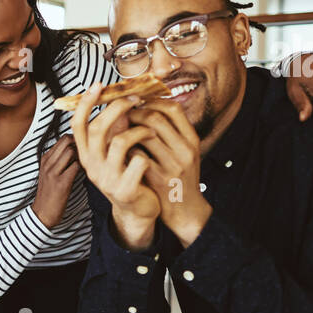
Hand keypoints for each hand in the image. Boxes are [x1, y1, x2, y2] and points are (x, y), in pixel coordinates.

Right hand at [31, 134, 80, 228]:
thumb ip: (59, 160)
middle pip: (67, 141)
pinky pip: (76, 166)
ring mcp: (53, 172)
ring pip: (71, 151)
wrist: (42, 213)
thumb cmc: (49, 194)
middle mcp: (48, 163)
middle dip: (80, 144)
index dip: (76, 140)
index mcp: (45, 159)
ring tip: (86, 165)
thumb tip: (77, 150)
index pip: (62, 139)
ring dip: (82, 156)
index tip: (84, 149)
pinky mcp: (61, 183)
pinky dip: (84, 167)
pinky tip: (86, 174)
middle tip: (88, 155)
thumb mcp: (49, 173)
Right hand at [70, 86, 160, 249]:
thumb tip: (121, 103)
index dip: (86, 103)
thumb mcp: (116, 153)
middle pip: (98, 129)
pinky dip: (149, 153)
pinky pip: (140, 162)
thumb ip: (114, 131)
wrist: (138, 210)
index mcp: (87, 155)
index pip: (78, 125)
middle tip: (134, 99)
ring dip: (139, 130)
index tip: (98, 85)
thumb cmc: (128, 175)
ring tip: (151, 130)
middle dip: (117, 109)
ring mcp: (107, 179)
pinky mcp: (125, 190)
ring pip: (120, 143)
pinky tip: (154, 153)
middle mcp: (92, 166)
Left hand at [126, 99, 210, 246]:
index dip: (152, 102)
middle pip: (156, 118)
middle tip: (123, 116)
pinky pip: (136, 156)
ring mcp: (172, 165)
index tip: (138, 104)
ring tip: (120, 131)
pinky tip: (121, 151)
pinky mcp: (158, 179)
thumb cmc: (178, 177)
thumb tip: (144, 106)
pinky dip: (126, 149)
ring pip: (144, 135)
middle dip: (135, 114)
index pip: (173, 109)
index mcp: (192, 140)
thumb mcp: (182, 152)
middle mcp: (185, 150)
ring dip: (128, 130)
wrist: (184, 210)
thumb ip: (169, 132)